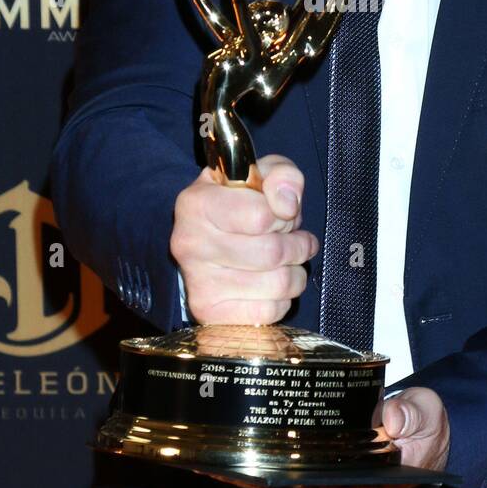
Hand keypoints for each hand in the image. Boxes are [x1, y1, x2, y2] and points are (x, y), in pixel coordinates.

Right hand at [170, 154, 318, 323]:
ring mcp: (197, 282)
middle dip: (297, 245)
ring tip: (287, 261)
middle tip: (293, 239)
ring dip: (295, 272)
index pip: (262, 216)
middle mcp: (190, 243)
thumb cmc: (239, 204)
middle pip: (272, 253)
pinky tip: (272, 283)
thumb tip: (287, 205)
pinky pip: (269, 311)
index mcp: (196, 203)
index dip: (284, 215)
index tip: (280, 214)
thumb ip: (282, 175)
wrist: (207, 239)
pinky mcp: (209, 312)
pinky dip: (283, 299)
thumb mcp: (260, 174)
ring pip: (278, 284)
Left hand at [243, 387, 449, 487]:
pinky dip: (274, 482)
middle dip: (272, 482)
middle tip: (239, 464)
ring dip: (267, 484)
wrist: (428, 434)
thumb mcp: (427, 412)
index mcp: (378, 487)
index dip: (299, 481)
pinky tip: (250, 470)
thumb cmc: (425, 425)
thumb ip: (413, 413)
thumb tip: (393, 419)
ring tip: (234, 468)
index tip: (271, 470)